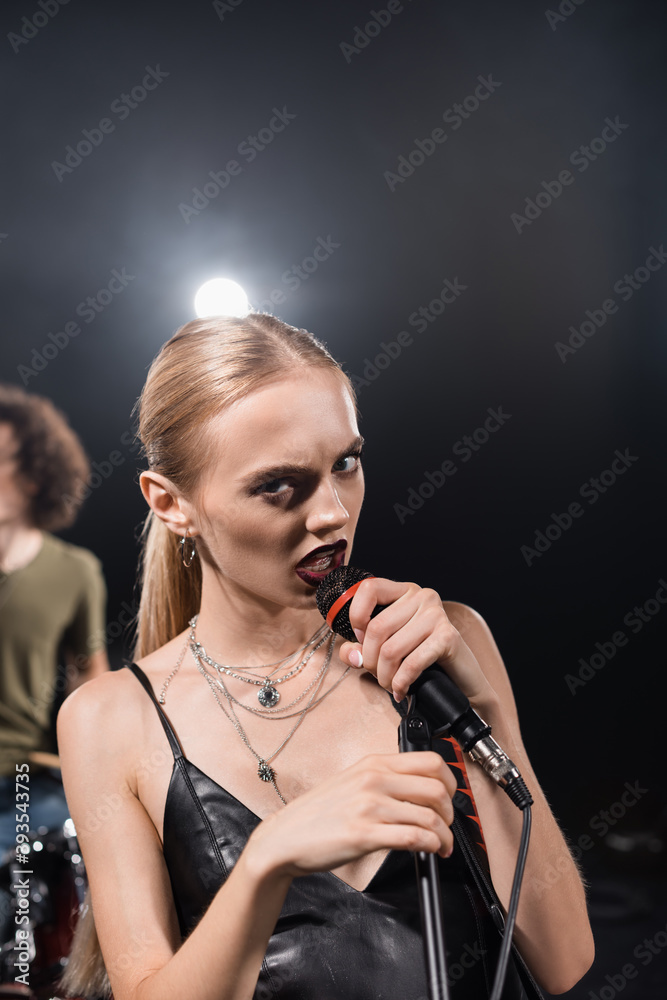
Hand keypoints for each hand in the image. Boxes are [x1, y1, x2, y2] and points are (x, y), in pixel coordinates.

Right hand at [246, 752, 456, 878]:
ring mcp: (369, 806)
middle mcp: (374, 779)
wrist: (284, 838)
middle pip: (437, 787)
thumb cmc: (317, 814)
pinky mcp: (364, 833)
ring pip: (430, 815)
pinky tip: (429, 851)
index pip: (431, 761)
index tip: (451, 798)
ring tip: (442, 845)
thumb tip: (421, 790)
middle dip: (451, 812)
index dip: (452, 781)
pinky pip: (413, 837)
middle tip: (447, 825)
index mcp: (374, 763)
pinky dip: (431, 846)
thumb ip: (385, 780)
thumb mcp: (353, 782)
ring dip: (445, 835)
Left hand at [337, 577, 493, 702]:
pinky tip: (401, 690)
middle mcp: (421, 596)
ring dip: (385, 676)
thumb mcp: (385, 649)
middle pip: (377, 628)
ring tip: (390, 685)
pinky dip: (401, 682)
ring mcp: (436, 615)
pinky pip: (412, 663)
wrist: (461, 679)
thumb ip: (360, 648)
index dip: (357, 616)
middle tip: (378, 675)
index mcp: (404, 591)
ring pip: (391, 649)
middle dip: (371, 661)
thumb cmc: (421, 659)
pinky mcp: (448, 637)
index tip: (360, 639)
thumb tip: (351, 654)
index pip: (369, 589)